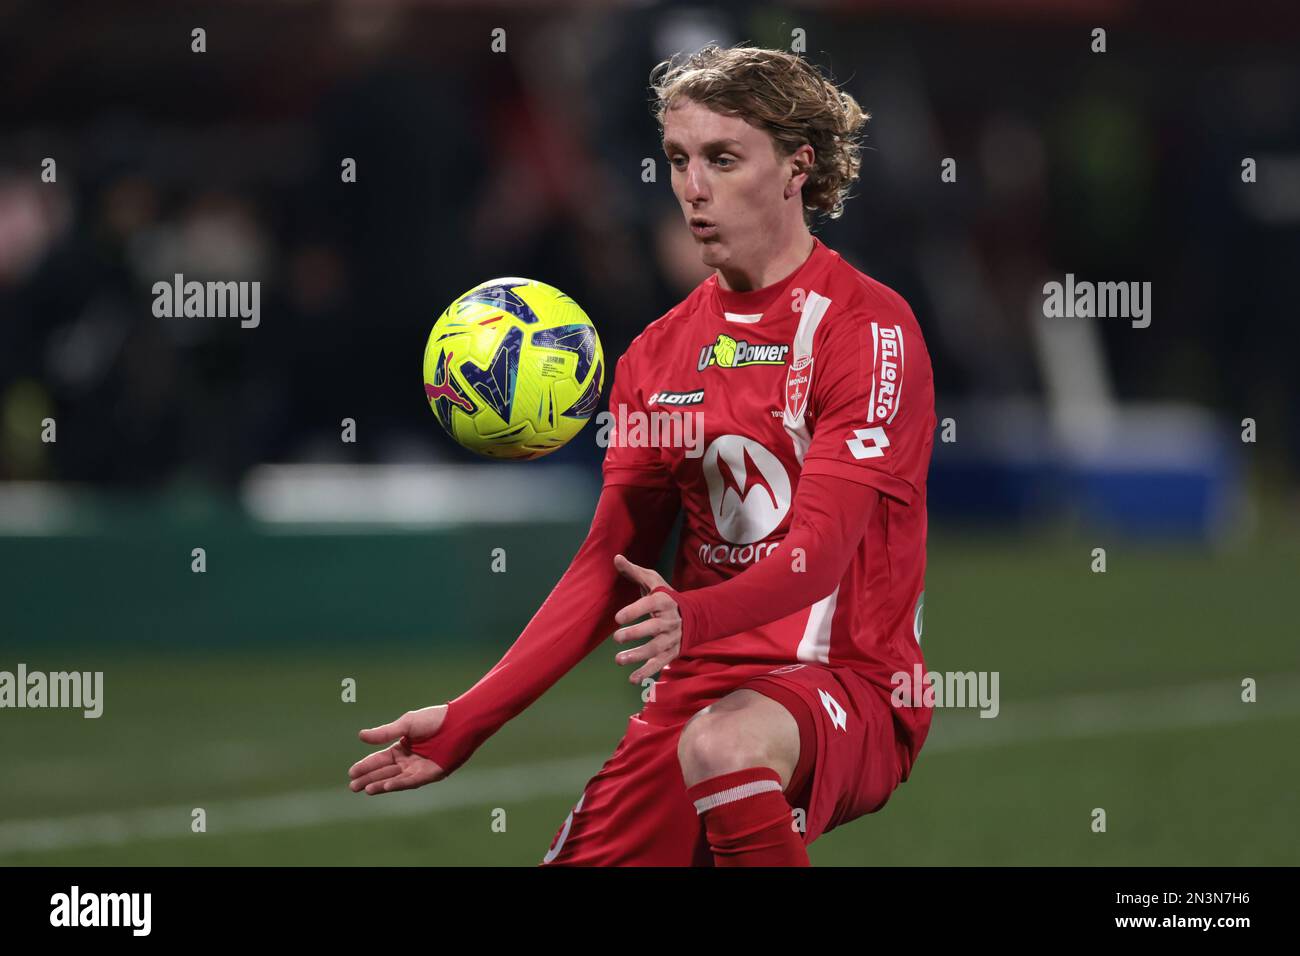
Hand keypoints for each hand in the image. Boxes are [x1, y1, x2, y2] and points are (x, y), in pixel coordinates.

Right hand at [348, 705, 447, 794]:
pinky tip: (385, 786)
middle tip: (352, 786)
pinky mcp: (431, 774)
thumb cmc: (434, 719)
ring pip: (396, 780)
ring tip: (364, 788)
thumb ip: (384, 733)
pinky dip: (398, 784)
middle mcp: (410, 761)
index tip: (351, 772)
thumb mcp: (405, 725)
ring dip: (380, 784)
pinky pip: (412, 781)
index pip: (380, 760)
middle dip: (368, 779)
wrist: (458, 722)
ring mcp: (420, 769)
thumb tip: (360, 736)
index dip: (366, 766)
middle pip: (385, 772)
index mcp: (403, 748)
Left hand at [612, 553, 680, 684]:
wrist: (695, 616)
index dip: (635, 610)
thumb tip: (615, 558)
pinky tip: (632, 679)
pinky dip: (646, 672)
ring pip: (656, 649)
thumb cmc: (667, 596)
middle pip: (654, 628)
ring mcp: (672, 638)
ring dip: (638, 656)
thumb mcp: (653, 581)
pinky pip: (660, 664)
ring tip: (619, 660)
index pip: (650, 605)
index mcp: (665, 601)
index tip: (618, 617)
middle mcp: (669, 621)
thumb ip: (634, 571)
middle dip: (635, 634)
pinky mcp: (672, 652)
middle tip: (616, 638)